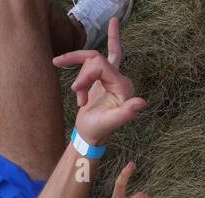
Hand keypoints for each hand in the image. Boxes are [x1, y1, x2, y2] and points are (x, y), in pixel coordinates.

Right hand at [53, 18, 145, 145]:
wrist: (89, 134)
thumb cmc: (98, 129)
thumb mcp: (111, 122)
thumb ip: (127, 112)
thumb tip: (141, 102)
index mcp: (123, 87)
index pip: (101, 65)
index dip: (85, 74)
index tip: (76, 89)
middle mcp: (120, 80)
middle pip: (96, 59)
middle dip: (81, 73)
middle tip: (74, 90)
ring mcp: (112, 78)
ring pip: (91, 58)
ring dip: (79, 75)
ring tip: (75, 92)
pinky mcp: (103, 78)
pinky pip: (97, 58)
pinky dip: (79, 57)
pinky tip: (62, 61)